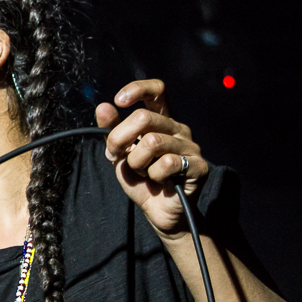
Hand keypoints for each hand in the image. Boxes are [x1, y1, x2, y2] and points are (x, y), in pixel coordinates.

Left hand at [96, 79, 208, 239]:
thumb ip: (111, 131)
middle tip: (114, 155)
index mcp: (161, 120)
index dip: (137, 89)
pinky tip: (159, 181)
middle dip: (120, 138)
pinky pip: (167, 163)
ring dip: (137, 162)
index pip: (157, 90)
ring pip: (152, 142)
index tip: (119, 101)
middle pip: (144, 117)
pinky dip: (154, 175)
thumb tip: (102, 106)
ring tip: (142, 172)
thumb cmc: (140, 179)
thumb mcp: (119, 153)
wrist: (156, 212)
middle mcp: (177, 128)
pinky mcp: (198, 166)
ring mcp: (190, 146)